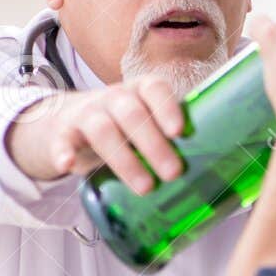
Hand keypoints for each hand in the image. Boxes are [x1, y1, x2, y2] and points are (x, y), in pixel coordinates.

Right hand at [6, 77, 185, 194]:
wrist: (68, 122)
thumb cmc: (122, 127)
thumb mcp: (144, 124)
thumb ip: (169, 138)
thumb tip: (212, 169)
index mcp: (139, 92)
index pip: (154, 89)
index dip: (167, 107)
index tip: (179, 132)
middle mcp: (113, 98)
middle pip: (131, 113)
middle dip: (153, 144)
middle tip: (173, 173)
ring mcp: (87, 114)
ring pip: (102, 130)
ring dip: (124, 159)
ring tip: (145, 187)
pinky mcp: (64, 133)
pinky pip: (63, 140)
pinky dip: (64, 151)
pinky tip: (69, 164)